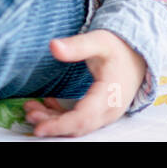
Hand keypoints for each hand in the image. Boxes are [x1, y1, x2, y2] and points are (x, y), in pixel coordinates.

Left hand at [23, 29, 146, 137]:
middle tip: (28, 112)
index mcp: (110, 94)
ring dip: (54, 120)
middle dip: (52, 123)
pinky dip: (62, 116)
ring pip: (78, 125)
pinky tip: (47, 105)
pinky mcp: (101, 112)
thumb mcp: (99, 41)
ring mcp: (106, 113)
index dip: (59, 124)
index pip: (83, 117)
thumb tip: (53, 46)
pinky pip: (80, 120)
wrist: (137, 55)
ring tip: (31, 109)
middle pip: (78, 126)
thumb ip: (77, 45)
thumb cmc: (118, 47)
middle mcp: (110, 110)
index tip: (38, 126)